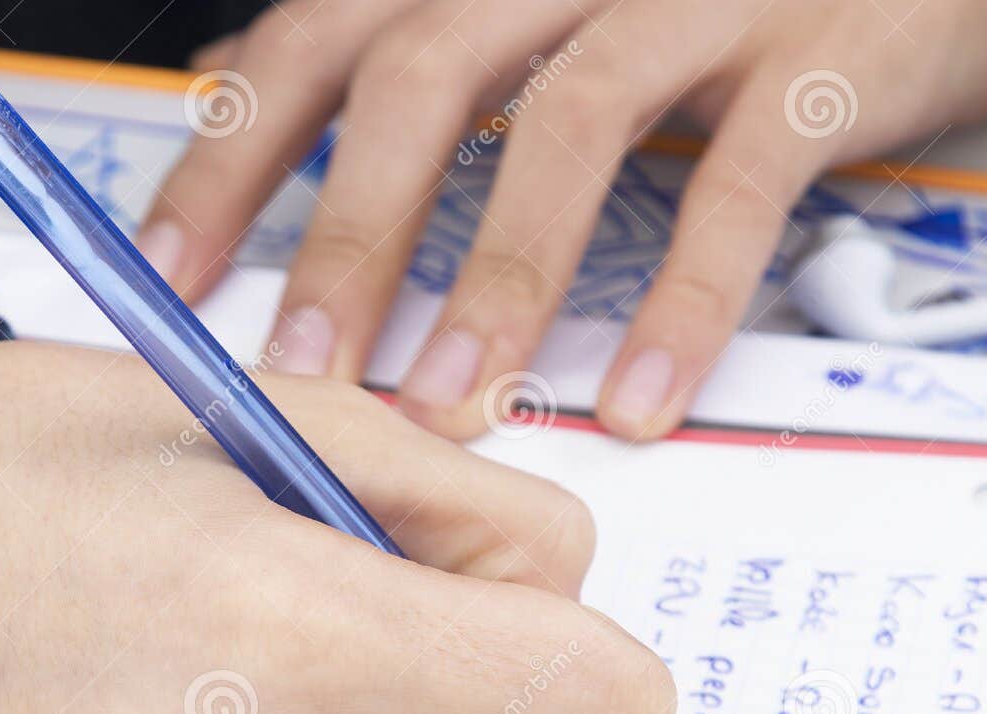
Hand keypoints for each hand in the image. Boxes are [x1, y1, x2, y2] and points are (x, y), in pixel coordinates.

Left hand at [140, 0, 986, 440]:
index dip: (229, 156)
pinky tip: (637, 400)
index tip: (168, 275)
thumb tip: (286, 148)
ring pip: (564, 126)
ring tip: (448, 402)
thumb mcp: (552, 14)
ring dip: (493, 279)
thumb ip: (431, 73)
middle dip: (347, 236)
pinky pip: (736, 186)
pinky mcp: (819, 51)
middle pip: (417, 76)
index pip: (318, 38)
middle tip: (301, 369)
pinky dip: (680, 302)